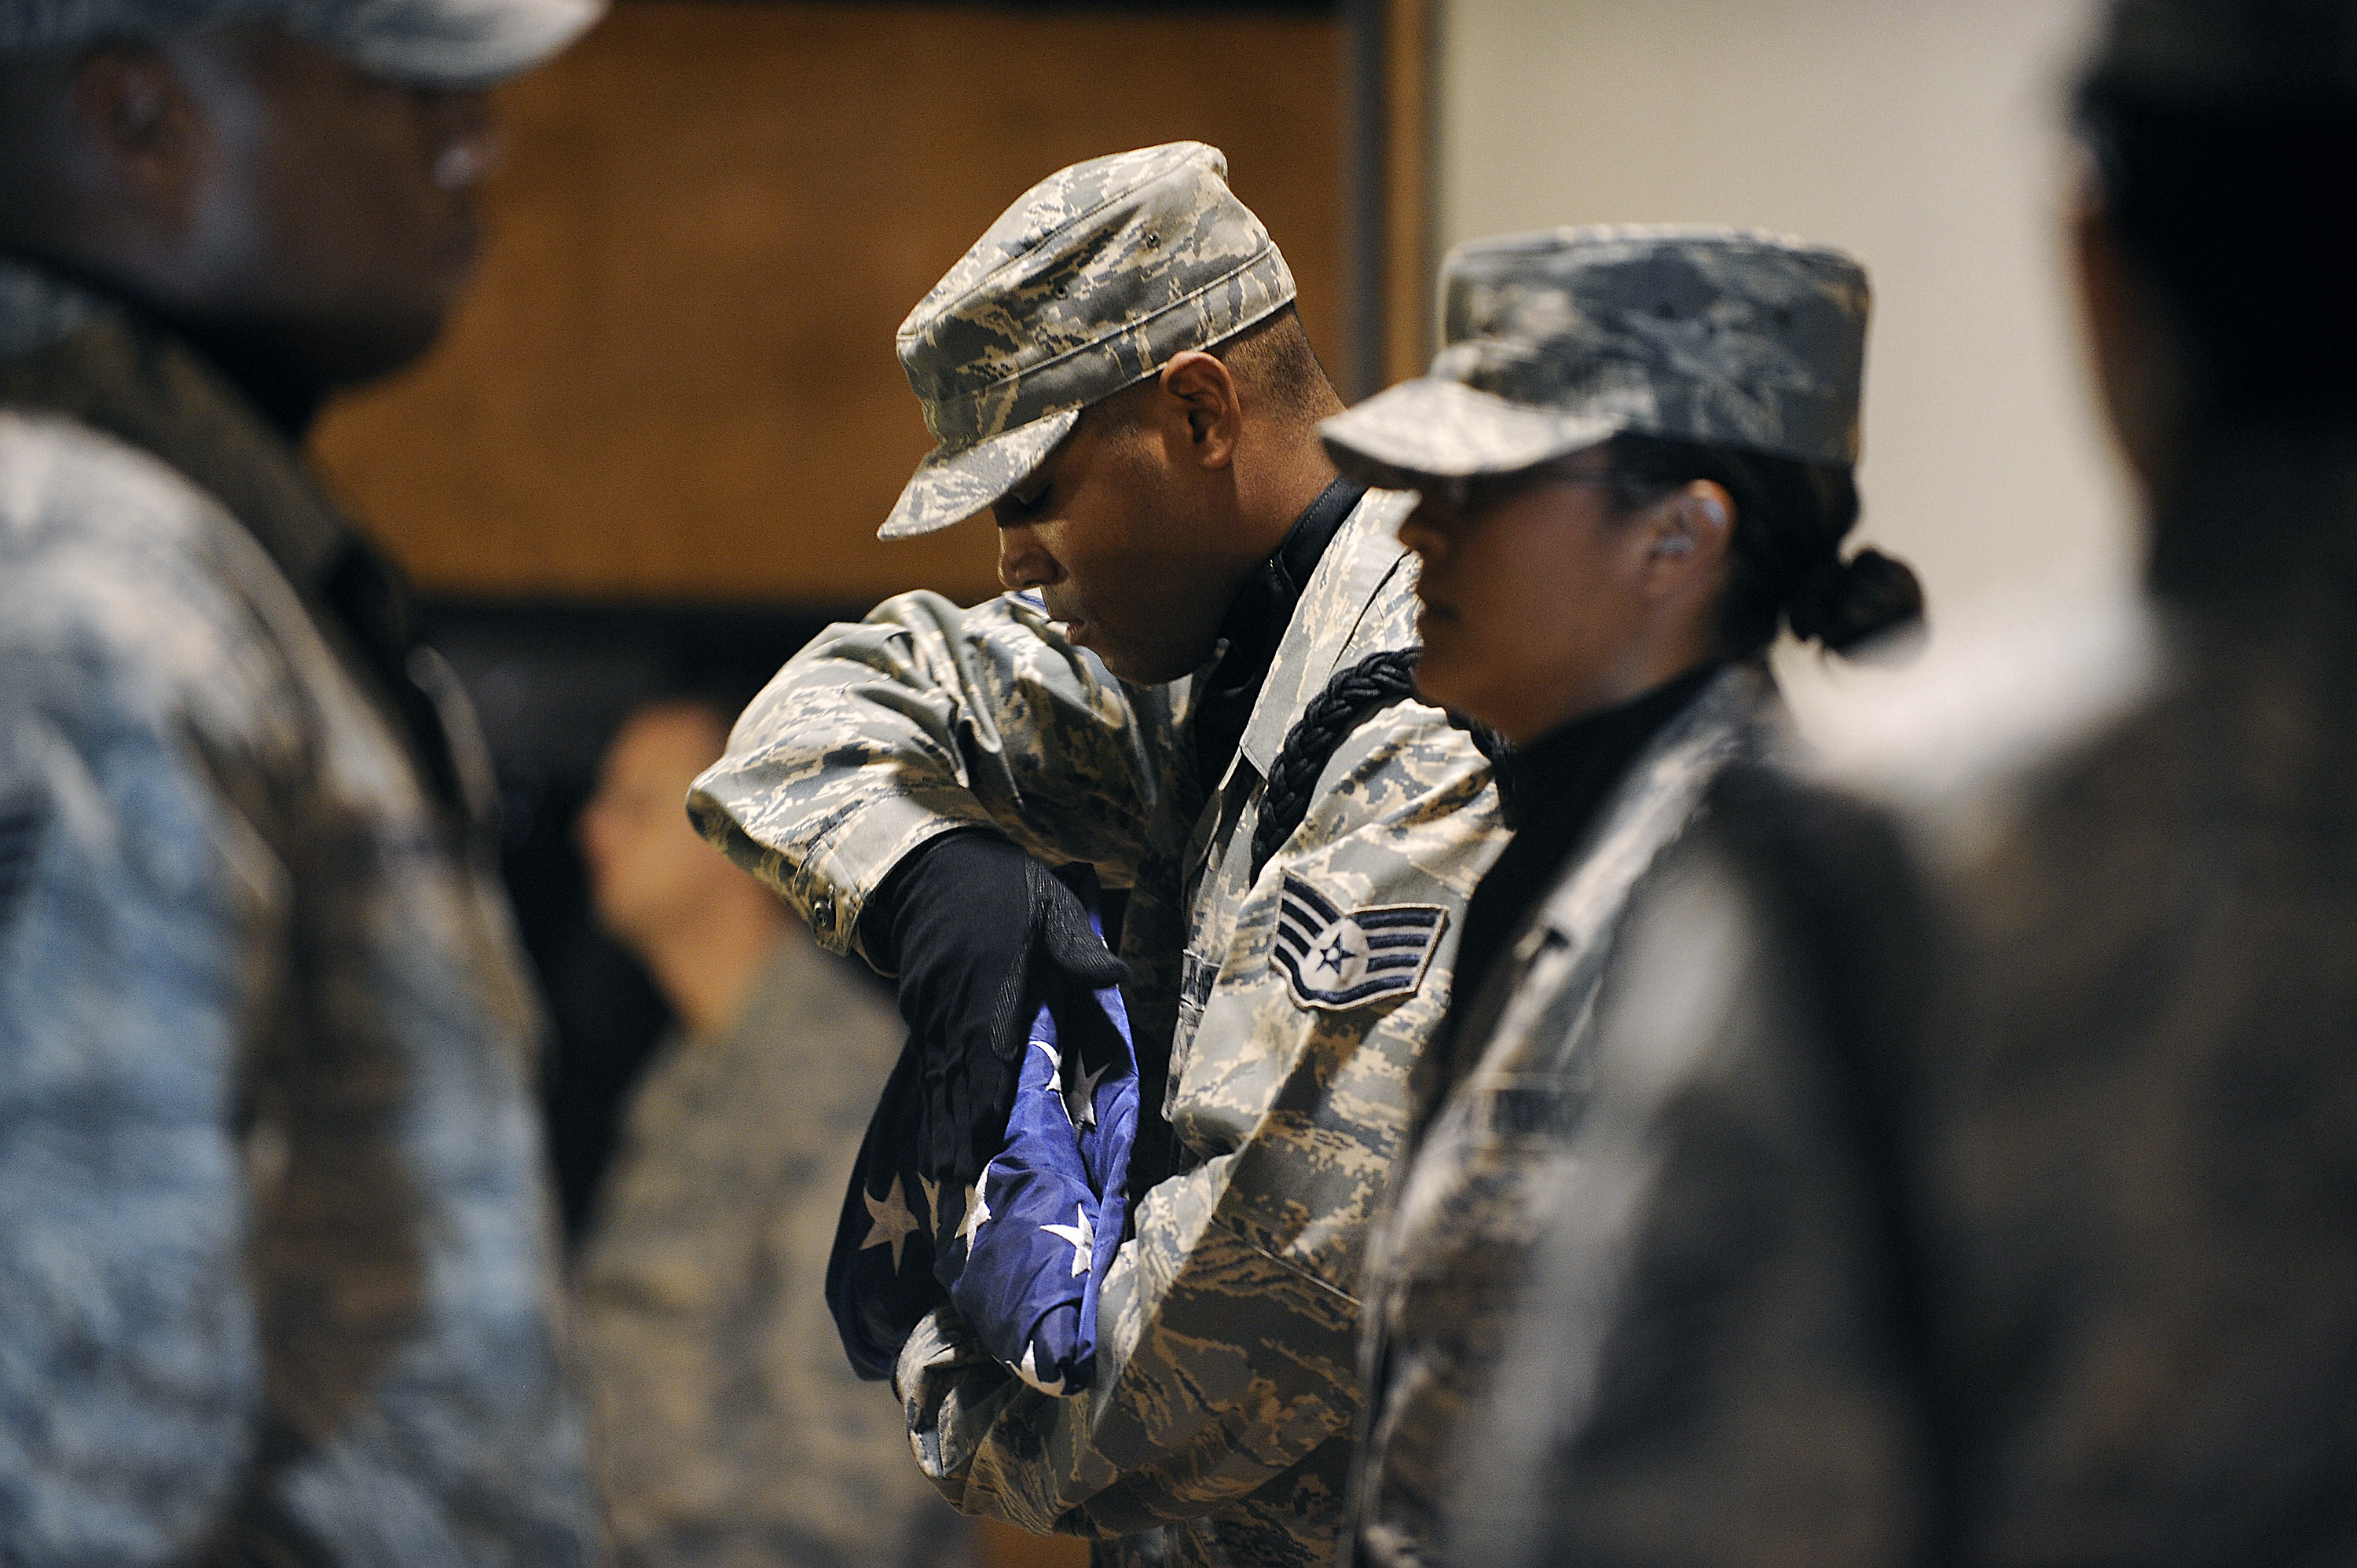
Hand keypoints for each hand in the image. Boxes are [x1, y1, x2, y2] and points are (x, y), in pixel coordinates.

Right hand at [862, 831, 1127, 1187]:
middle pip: (957, 1077)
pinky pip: (927, 1063)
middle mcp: (955, 1004)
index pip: (990, 1050)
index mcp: (992, 984)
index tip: (987, 1140)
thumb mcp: (1050, 905)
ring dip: (944, 1125)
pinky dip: (933, 1099)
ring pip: (938, 1076)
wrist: (931, 867)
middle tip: (965, 1184)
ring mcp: (932, 1010)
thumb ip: (1077, 946)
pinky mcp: (920, 1012)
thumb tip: (1117, 976)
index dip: (987, 1098)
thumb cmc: (1004, 888)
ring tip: (948, 1176)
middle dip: (960, 1130)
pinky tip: (937, 1133)